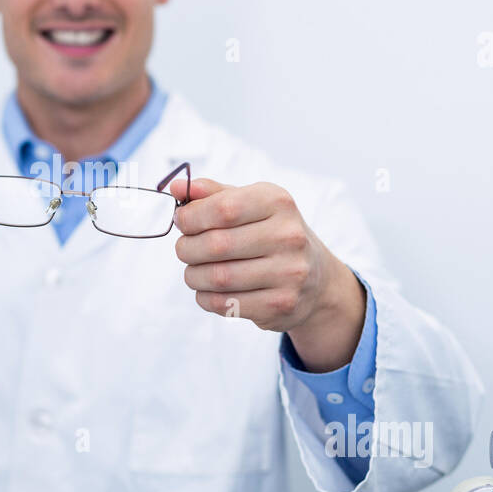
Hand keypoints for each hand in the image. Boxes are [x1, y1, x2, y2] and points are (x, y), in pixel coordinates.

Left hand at [173, 178, 364, 371]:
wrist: (316, 280)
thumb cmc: (272, 234)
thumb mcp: (251, 205)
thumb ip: (213, 194)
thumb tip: (176, 187)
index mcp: (278, 203)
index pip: (223, 208)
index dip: (191, 217)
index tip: (182, 221)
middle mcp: (289, 236)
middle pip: (216, 245)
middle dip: (187, 248)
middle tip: (184, 249)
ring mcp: (289, 273)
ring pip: (217, 277)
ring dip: (193, 275)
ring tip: (194, 271)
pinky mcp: (281, 304)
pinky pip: (225, 304)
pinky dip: (205, 297)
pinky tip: (209, 290)